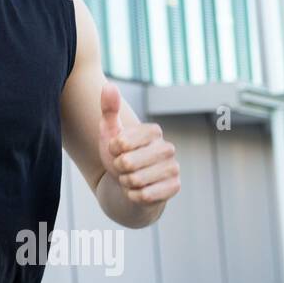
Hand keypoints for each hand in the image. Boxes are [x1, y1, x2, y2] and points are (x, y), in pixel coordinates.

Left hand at [98, 82, 179, 206]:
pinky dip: (134, 195)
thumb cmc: (119, 155)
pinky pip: (144, 196)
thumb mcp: (110, 133)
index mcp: (153, 131)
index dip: (112, 149)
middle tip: (123, 167)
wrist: (129, 184)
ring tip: (131, 178)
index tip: (117, 150)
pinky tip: (138, 190)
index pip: (121, 142)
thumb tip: (109, 86)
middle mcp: (168, 147)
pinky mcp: (175, 187)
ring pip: (135, 180)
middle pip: (127, 163)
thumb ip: (108, 110)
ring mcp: (173, 168)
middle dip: (118, 168)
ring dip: (126, 183)